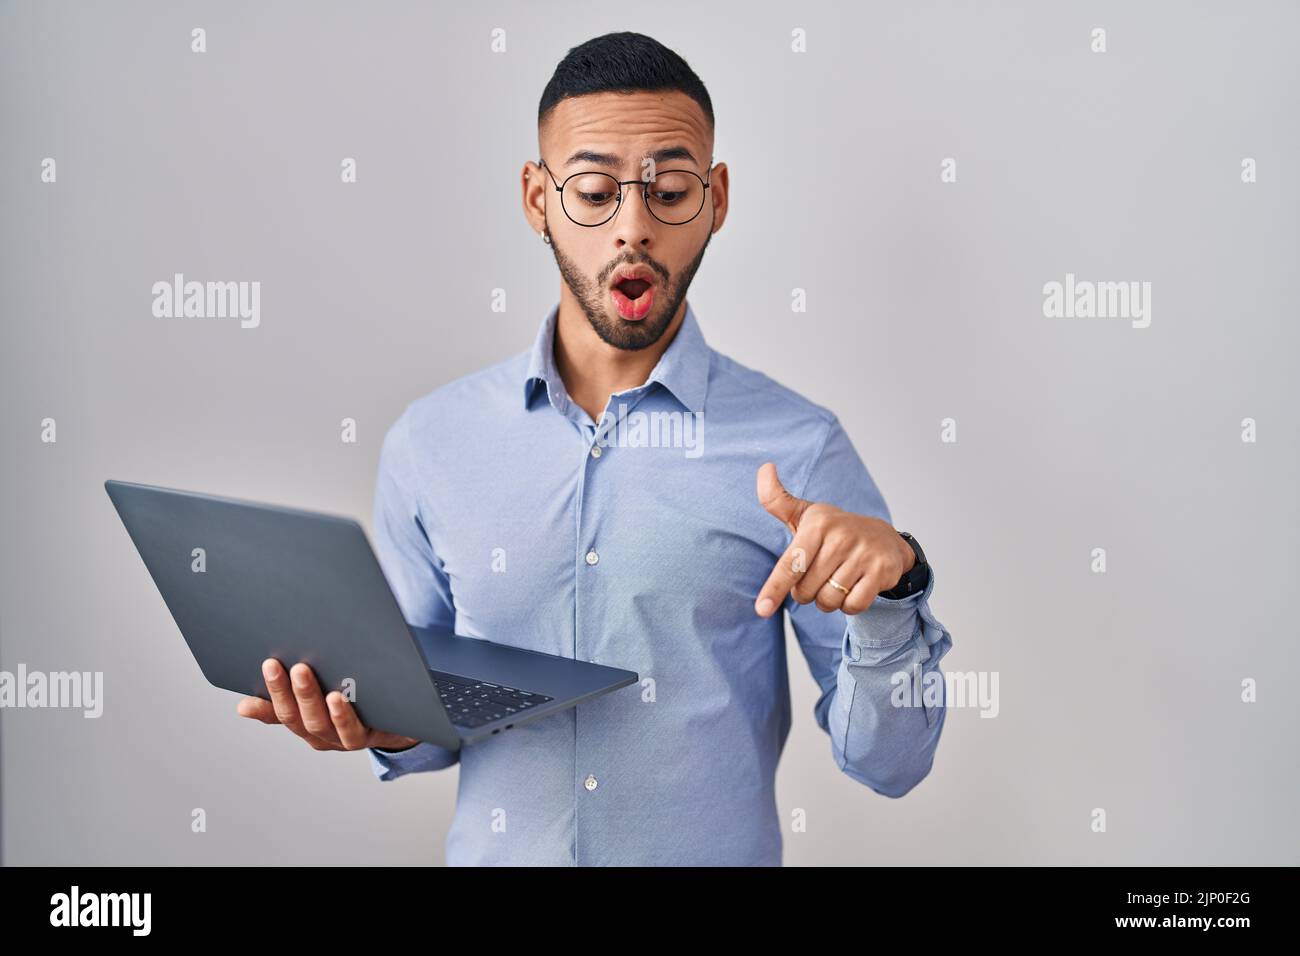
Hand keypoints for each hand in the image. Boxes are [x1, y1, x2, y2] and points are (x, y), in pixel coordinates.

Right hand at [237, 659, 419, 751]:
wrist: (407, 720)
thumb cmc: (361, 701)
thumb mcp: (328, 693)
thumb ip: (297, 688)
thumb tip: (252, 693)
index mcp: (306, 722)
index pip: (278, 711)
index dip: (262, 697)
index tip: (256, 672)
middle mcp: (321, 734)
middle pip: (296, 716)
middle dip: (283, 689)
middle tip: (274, 663)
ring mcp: (344, 738)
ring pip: (320, 723)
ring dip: (308, 698)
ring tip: (302, 672)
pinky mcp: (370, 737)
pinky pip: (353, 731)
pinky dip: (342, 716)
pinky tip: (337, 697)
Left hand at [754, 462, 913, 616]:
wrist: (884, 538)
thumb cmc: (833, 531)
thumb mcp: (805, 514)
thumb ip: (777, 499)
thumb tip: (765, 467)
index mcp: (817, 524)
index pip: (791, 564)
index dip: (774, 588)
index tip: (761, 609)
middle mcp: (840, 537)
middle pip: (806, 590)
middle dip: (808, 592)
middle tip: (820, 575)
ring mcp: (862, 554)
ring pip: (829, 601)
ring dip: (829, 600)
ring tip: (837, 580)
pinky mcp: (881, 571)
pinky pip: (853, 606)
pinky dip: (849, 605)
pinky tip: (854, 588)